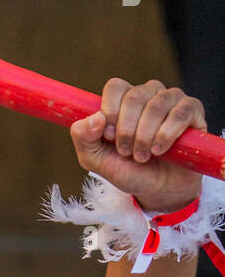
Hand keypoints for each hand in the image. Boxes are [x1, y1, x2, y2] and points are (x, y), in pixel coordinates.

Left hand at [70, 79, 204, 211]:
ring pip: (156, 105)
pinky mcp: (192, 110)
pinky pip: (180, 113)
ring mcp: (172, 100)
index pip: (115, 87)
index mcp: (124, 100)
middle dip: (126, 131)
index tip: (109, 137)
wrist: (158, 190)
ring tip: (142, 156)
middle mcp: (148, 94)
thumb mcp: (96, 160)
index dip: (110, 111)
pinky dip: (166, 135)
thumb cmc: (128, 170)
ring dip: (145, 136)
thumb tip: (94, 118)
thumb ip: (84, 139)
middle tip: (126, 153)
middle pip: (134, 96)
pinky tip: (160, 150)